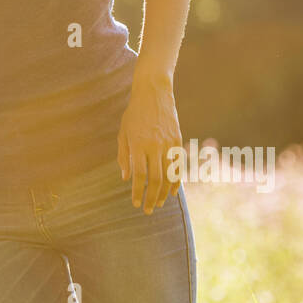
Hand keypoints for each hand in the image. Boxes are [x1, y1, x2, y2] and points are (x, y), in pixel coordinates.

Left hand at [117, 69, 182, 212]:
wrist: (153, 93)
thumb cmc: (134, 114)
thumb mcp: (123, 133)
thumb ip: (124, 156)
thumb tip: (126, 178)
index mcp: (138, 144)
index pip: (138, 175)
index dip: (137, 192)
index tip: (135, 204)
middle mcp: (154, 145)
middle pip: (156, 179)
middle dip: (152, 198)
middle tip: (148, 210)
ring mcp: (168, 143)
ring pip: (169, 174)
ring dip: (164, 193)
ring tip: (159, 204)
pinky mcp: (178, 140)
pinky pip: (178, 165)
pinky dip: (176, 180)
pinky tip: (171, 191)